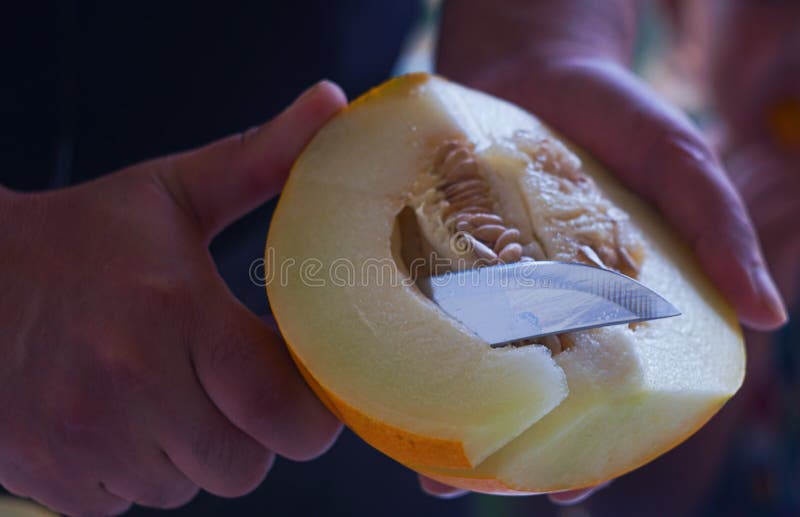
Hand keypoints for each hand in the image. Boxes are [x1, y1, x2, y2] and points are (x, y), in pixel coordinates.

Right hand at [0, 81, 346, 515]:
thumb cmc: (79, 238)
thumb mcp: (172, 193)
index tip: (304, 381)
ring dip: (197, 450)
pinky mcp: (54, 477)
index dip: (310, 408)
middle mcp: (131, 384)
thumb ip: (261, 159)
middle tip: (235, 384)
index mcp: (175, 312)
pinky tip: (125, 416)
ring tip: (171, 391)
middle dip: (255, 432)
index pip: (282, 406)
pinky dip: (143, 471)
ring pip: (193, 487)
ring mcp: (87, 439)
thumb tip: (331, 105)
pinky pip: (134, 503)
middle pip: (246, 463)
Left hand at [432, 0, 786, 504]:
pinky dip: (396, 336)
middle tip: (456, 486)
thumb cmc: (615, 119)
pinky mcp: (429, 252)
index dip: (583, 449)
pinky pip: (410, 304)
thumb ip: (718, 231)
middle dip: (490, 448)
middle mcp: (533, 310)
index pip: (594, 399)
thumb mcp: (678, 165)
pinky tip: (373, 368)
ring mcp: (476, 285)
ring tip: (408, 454)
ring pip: (454, 365)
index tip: (565, 489)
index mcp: (599, 311)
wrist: (534, 62)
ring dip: (431, 411)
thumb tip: (771, 315)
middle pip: (514, 398)